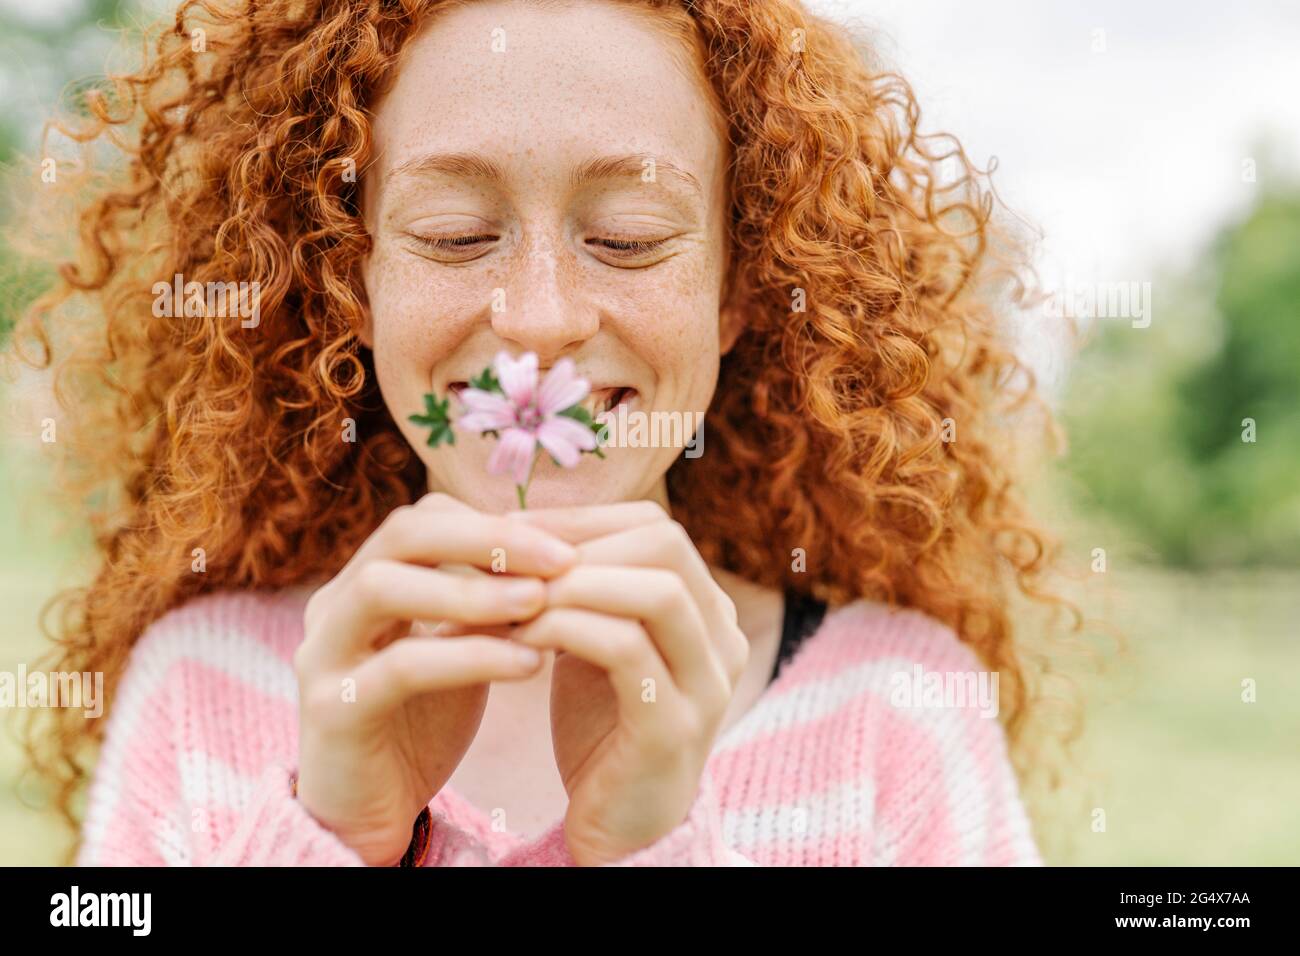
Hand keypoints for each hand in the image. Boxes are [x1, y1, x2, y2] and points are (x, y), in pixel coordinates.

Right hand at [293, 492, 576, 865]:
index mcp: (364, 581)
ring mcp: (322, 655)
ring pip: (385, 588)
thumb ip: (491, 604)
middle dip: (488, 539)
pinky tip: (529, 666)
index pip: (427, 517)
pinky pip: (400, 666)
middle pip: (402, 533)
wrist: (370, 813)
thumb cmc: (420, 722)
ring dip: (472, 590)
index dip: (496, 522)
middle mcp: (333, 605)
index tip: (565, 543)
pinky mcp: (332, 710)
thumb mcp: (462, 649)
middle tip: (562, 558)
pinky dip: (470, 657)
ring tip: (541, 602)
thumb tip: (563, 554)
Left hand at [509, 501, 748, 865]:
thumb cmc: (602, 726)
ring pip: (657, 591)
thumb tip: (518, 521)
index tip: (513, 529)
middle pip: (667, 543)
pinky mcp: (674, 728)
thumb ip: (583, 588)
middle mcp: (723, 638)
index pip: (657, 525)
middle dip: (578, 543)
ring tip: (514, 597)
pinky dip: (568, 629)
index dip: (583, 519)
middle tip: (510, 560)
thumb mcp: (597, 642)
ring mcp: (708, 684)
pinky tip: (523, 637)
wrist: (618, 826)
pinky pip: (627, 651)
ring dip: (573, 584)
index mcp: (708, 610)